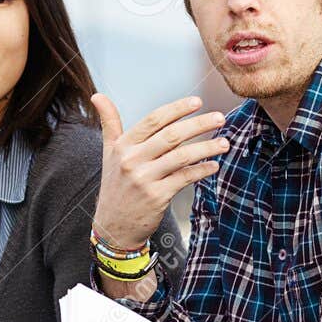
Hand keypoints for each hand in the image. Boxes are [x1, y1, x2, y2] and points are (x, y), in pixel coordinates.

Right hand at [91, 93, 229, 252]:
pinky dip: (202, 170)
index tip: (197, 102)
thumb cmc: (116, 186)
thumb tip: (97, 95)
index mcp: (123, 146)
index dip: (177, 109)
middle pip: (171, 136)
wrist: (114, 226)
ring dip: (207, 148)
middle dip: (198, 124)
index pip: (153, 120)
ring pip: (181, 156)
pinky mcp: (157, 196)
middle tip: (220, 118)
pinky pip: (185, 178)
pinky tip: (214, 165)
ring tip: (224, 143)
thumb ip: (109, 123)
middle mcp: (132, 160)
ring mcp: (145, 179)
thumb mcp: (109, 153)